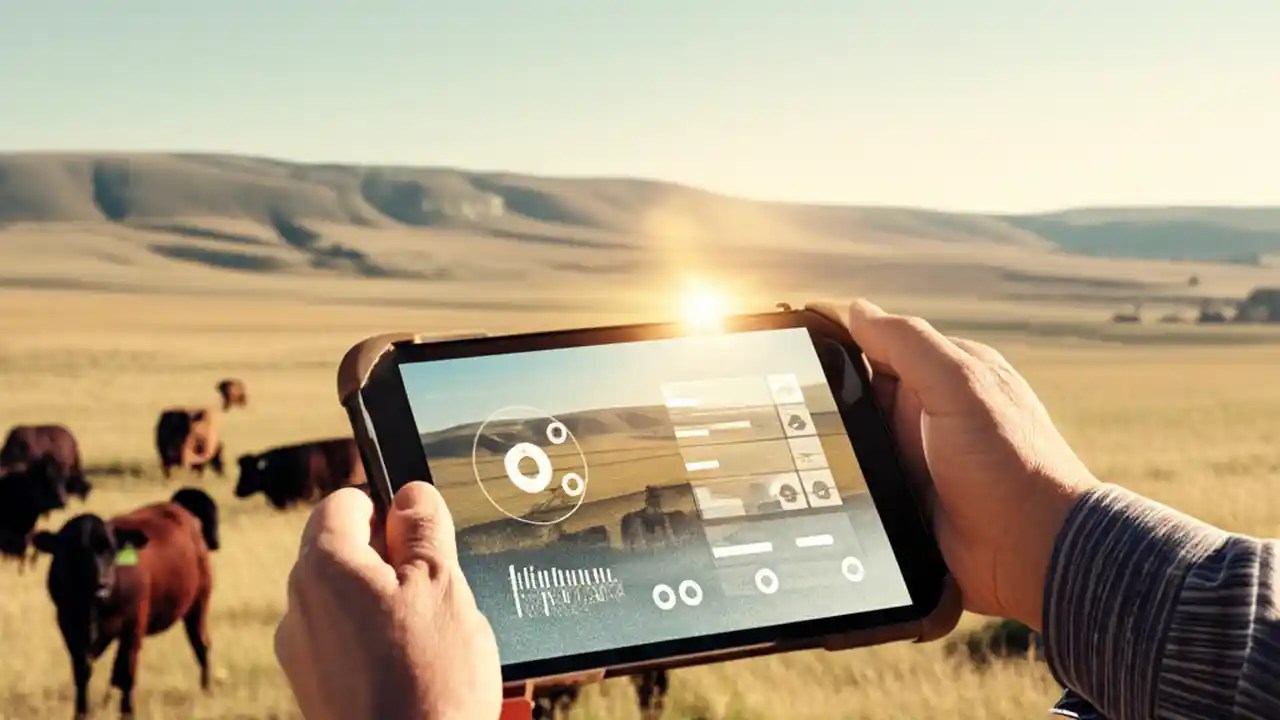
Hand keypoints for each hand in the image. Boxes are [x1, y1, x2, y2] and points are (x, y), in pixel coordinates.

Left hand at [275, 482, 500, 719]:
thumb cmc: (428, 680)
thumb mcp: (443, 585)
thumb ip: (425, 528)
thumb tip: (412, 494)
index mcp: (324, 566)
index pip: (345, 502)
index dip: (388, 508)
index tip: (423, 535)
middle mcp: (300, 605)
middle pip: (345, 551)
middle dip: (393, 560)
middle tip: (438, 589)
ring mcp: (302, 651)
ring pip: (349, 598)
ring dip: (389, 603)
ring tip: (433, 638)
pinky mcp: (315, 689)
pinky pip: (347, 642)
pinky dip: (379, 643)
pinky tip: (417, 668)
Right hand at [815, 300, 1096, 628]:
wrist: (1032, 552)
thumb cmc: (1009, 462)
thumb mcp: (960, 386)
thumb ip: (909, 344)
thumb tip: (855, 310)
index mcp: (941, 375)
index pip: (875, 344)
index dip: (834, 341)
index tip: (789, 338)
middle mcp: (925, 413)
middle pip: (854, 394)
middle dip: (821, 397)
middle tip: (777, 403)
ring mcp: (913, 459)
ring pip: (851, 440)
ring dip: (827, 445)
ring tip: (784, 446)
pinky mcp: (904, 501)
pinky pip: (860, 483)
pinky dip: (839, 482)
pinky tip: (810, 485)